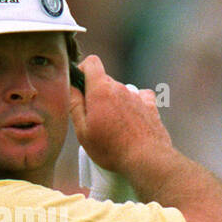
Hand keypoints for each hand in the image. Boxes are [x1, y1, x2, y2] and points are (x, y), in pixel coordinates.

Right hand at [69, 54, 173, 176]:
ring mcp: (137, 96)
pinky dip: (133, 105)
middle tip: (94, 119)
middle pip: (104, 81)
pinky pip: (139, 98)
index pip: (91, 62)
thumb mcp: (83, 131)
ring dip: (114, 103)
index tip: (80, 86)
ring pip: (120, 92)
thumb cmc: (111, 149)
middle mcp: (120, 88)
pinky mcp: (150, 105)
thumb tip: (71, 88)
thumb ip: (75, 105)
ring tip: (114, 127)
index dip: (82, 70)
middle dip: (96, 94)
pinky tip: (131, 121)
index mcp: (101, 90)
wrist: (146, 159)